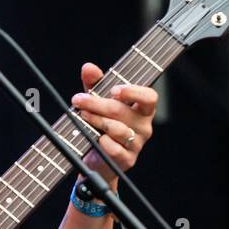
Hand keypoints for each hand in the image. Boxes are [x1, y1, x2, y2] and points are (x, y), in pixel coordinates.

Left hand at [70, 62, 157, 188]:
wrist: (99, 160)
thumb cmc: (102, 126)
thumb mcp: (98, 102)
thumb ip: (95, 84)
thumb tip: (88, 68)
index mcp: (143, 110)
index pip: (149, 97)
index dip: (133, 92)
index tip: (114, 90)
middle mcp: (144, 126)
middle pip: (122, 111)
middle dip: (97, 103)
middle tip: (79, 100)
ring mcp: (137, 144)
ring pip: (117, 129)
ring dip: (95, 120)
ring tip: (82, 116)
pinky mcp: (127, 159)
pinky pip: (113, 148)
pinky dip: (101, 142)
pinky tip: (94, 138)